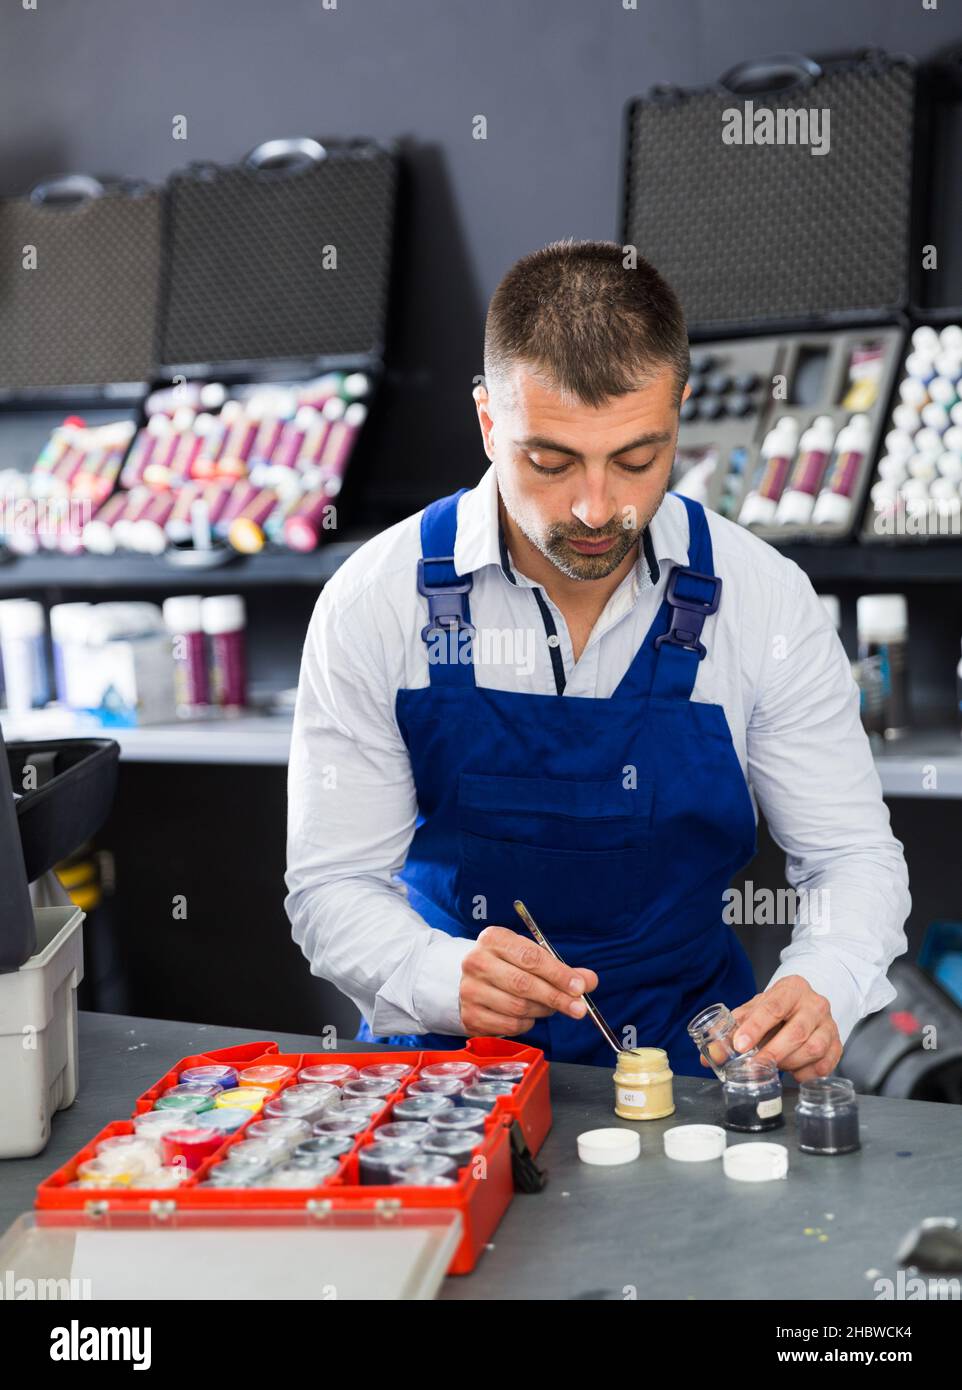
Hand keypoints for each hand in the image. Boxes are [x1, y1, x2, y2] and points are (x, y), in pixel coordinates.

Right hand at [459, 926, 598, 1036]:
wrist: (474, 981)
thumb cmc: (508, 966)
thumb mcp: (532, 958)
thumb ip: (561, 969)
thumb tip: (589, 981)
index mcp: (493, 939)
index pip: (531, 957)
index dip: (558, 974)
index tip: (579, 987)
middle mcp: (476, 962)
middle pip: (523, 984)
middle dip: (556, 997)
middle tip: (579, 1008)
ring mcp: (469, 990)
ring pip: (518, 1007)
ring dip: (542, 1011)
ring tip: (550, 1007)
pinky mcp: (470, 1015)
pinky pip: (510, 1025)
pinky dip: (526, 1023)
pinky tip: (528, 1015)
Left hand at [698, 975, 841, 1081]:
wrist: (804, 1007)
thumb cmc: (776, 1009)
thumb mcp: (754, 1011)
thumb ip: (732, 1030)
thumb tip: (710, 1056)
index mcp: (792, 989)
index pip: (773, 1007)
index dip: (755, 1028)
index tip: (740, 1045)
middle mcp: (815, 1003)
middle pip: (796, 1031)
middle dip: (773, 1053)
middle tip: (754, 1067)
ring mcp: (829, 1024)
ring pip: (813, 1049)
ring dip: (790, 1063)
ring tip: (774, 1066)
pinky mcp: (838, 1044)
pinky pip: (826, 1064)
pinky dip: (807, 1073)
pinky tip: (794, 1072)